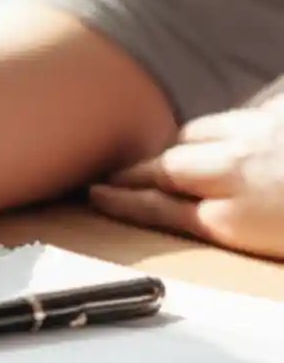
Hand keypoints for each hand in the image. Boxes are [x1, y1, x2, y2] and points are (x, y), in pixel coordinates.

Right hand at [91, 103, 283, 258]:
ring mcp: (266, 132)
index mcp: (238, 220)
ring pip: (201, 130)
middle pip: (170, 167)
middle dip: (138, 170)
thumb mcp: (277, 250)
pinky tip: (244, 133)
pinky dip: (238, 124)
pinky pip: (250, 111)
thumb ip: (234, 233)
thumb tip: (208, 226)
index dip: (124, 203)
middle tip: (115, 175)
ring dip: (181, 142)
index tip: (97, 195)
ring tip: (173, 149)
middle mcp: (239, 169)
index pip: (161, 210)